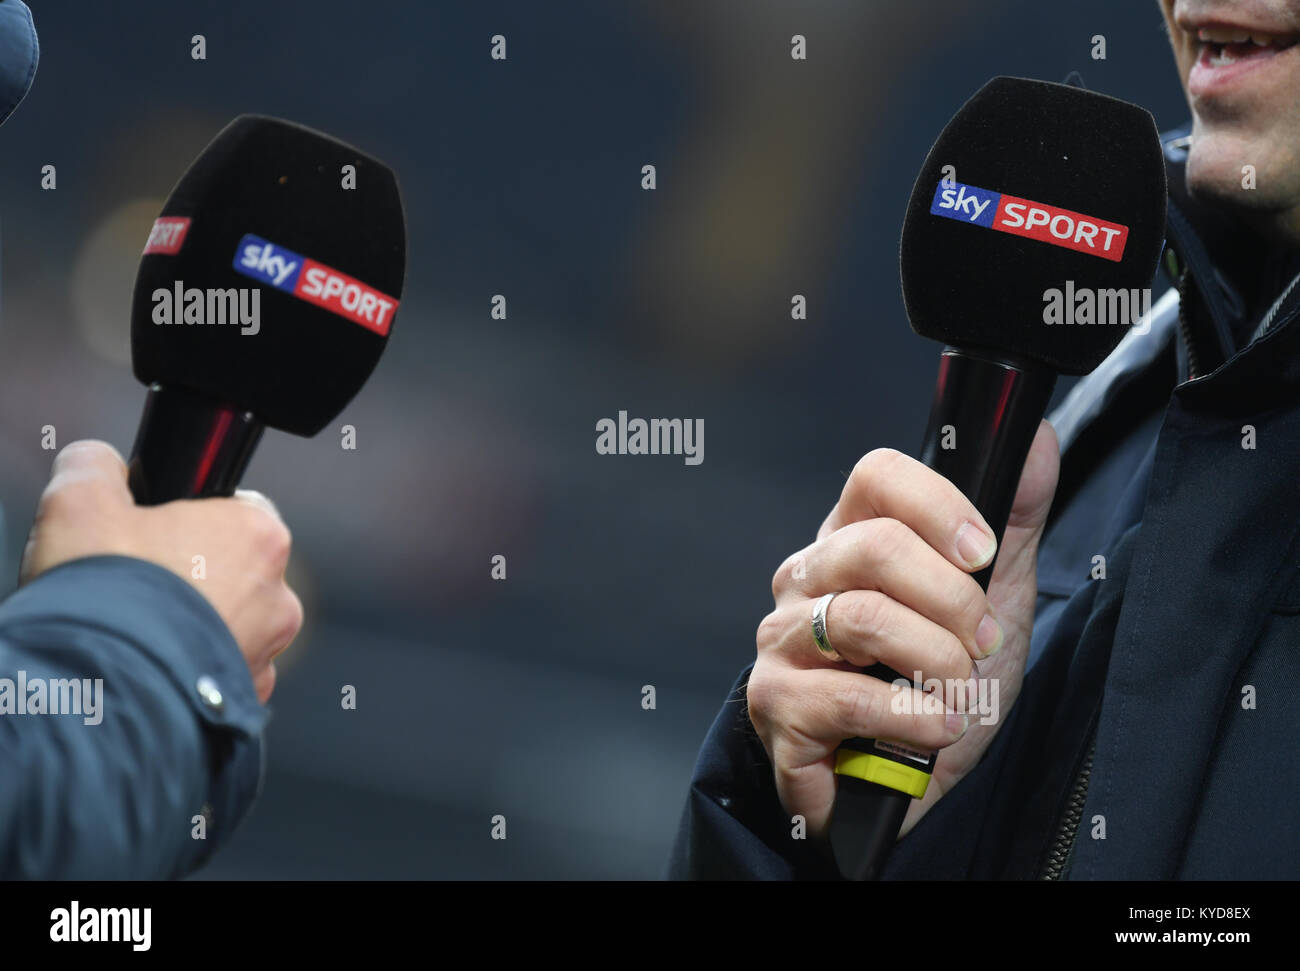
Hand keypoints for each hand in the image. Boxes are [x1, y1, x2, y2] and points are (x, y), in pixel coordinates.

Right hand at [20, 440, 302, 703]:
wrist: (102, 689)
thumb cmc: (105, 593)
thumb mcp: (79, 502)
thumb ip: (95, 467)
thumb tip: (98, 463)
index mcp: (257, 534)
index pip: (237, 510)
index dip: (190, 517)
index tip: (154, 533)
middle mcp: (278, 595)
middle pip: (235, 572)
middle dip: (192, 577)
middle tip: (137, 587)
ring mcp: (266, 652)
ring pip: (231, 628)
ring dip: (194, 628)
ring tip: (141, 633)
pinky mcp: (244, 700)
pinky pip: (220, 677)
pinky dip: (191, 674)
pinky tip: (152, 668)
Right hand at [747, 421, 1059, 837]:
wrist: (905, 781)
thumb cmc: (935, 682)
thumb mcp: (992, 598)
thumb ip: (1013, 520)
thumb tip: (1037, 442)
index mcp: (851, 538)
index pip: (877, 477)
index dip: (938, 505)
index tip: (982, 553)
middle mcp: (806, 578)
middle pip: (875, 546)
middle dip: (952, 600)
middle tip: (981, 640)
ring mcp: (782, 639)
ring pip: (864, 619)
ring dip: (937, 662)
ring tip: (960, 692)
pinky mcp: (775, 702)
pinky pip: (849, 696)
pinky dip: (914, 717)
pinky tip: (934, 729)